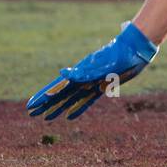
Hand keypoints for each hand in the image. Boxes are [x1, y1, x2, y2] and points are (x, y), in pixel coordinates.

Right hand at [26, 22, 159, 120]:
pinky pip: (87, 100)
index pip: (57, 87)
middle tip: (32, 113)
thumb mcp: (103, 65)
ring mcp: (92, 82)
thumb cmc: (119, 55)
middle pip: (60, 94)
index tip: (31, 105)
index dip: (44, 96)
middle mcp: (83, 78)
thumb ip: (83, 72)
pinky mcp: (102, 86)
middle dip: (46, 104)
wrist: (136, 49)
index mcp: (80, 72)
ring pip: (71, 99)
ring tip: (46, 117)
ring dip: (59, 108)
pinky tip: (70, 116)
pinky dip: (78, 108)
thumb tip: (62, 73)